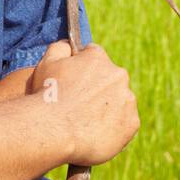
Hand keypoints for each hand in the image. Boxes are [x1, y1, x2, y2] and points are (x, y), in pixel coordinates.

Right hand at [30, 40, 138, 166]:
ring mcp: (127, 100)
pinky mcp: (131, 123)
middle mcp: (118, 75)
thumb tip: (69, 45)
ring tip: (87, 122)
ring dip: (108, 108)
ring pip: (119, 102)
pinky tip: (96, 133)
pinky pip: (125, 124)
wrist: (53, 129)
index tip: (75, 83)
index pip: (95, 58)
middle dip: (98, 89)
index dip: (83, 70)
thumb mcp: (47, 62)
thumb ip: (61, 47)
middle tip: (80, 105)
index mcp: (98, 58)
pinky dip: (114, 128)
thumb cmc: (48, 95)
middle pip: (110, 80)